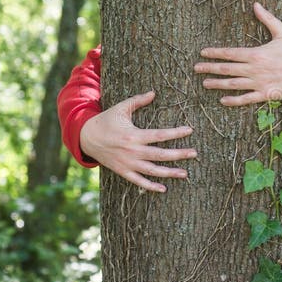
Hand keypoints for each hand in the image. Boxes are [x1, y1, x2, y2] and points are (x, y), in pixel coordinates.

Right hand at [79, 91, 196, 192]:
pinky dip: (151, 186)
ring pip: (152, 171)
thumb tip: (154, 92)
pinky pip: (139, 181)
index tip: (189, 130)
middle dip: (179, 154)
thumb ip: (138, 101)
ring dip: (169, 173)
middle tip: (194, 153)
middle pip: (160, 155)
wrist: (86, 137)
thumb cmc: (106, 120)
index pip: (159, 135)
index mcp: (134, 135)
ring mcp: (128, 164)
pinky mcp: (123, 171)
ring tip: (185, 173)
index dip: (176, 133)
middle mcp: (132, 151)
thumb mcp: (121, 108)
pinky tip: (163, 188)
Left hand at [194, 3, 281, 106]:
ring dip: (217, 84)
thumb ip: (267, 19)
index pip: (230, 53)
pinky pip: (246, 99)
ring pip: (233, 84)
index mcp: (256, 53)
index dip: (215, 53)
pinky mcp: (266, 94)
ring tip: (204, 83)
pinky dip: (233, 101)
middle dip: (210, 68)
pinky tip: (223, 100)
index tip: (203, 53)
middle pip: (227, 69)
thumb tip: (255, 4)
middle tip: (196, 68)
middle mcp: (255, 69)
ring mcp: (260, 83)